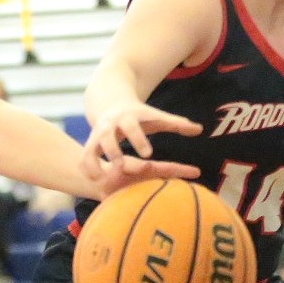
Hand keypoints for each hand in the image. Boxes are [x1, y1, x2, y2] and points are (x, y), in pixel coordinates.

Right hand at [80, 103, 203, 180]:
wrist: (109, 102)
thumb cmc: (139, 115)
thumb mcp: (156, 116)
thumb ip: (177, 124)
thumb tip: (200, 129)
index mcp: (127, 118)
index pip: (133, 128)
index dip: (139, 140)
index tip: (149, 154)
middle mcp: (110, 125)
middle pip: (108, 137)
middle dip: (113, 151)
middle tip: (121, 166)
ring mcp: (96, 134)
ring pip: (91, 148)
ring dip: (93, 162)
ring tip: (100, 179)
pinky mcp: (89, 142)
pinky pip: (83, 156)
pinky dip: (86, 168)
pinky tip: (91, 180)